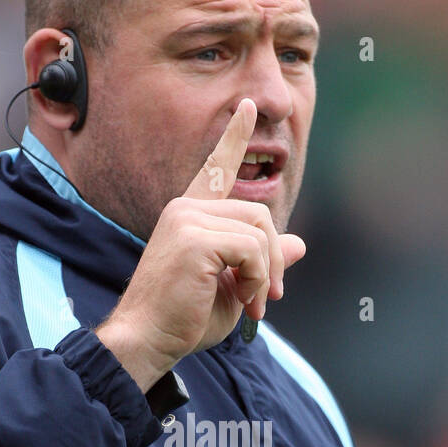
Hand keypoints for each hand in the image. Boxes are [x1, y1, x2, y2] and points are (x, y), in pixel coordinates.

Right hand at [95, 99, 305, 388]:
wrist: (148, 340)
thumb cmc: (184, 321)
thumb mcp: (234, 288)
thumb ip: (263, 261)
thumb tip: (299, 244)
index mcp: (189, 216)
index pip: (216, 168)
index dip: (235, 137)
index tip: (248, 105)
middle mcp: (185, 208)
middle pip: (259, 213)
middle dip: (274, 259)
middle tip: (268, 299)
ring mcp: (187, 220)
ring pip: (259, 230)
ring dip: (266, 274)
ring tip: (253, 305)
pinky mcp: (194, 238)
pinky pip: (252, 248)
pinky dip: (258, 280)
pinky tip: (244, 302)